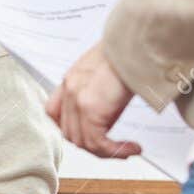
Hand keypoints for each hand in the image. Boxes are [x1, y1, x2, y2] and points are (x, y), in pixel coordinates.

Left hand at [45, 43, 141, 159]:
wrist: (139, 41)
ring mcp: (77, 99)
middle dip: (92, 144)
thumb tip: (108, 114)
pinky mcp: (90, 109)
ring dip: (106, 152)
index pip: (54, 113)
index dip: (68, 129)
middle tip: (115, 147)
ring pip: (83, 142)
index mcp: (72, 78)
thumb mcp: (108, 71)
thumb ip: (99, 91)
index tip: (88, 136)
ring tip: (126, 151)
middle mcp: (70, 88)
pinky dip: (115, 151)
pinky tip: (131, 149)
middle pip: (70, 132)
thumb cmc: (131, 52)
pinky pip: (98, 143)